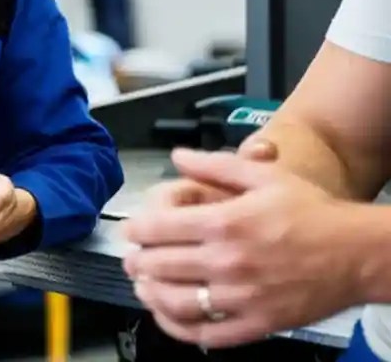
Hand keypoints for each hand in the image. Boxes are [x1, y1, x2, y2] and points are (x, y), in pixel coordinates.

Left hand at [122, 147, 364, 348]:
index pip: (157, 229)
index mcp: (224, 223)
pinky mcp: (258, 324)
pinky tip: (168, 316)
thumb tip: (178, 157)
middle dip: (137, 261)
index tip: (131, 230)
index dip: (134, 230)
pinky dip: (178, 328)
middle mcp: (227, 261)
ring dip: (150, 294)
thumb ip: (215, 166)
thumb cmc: (313, 211)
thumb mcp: (264, 177)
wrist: (358, 252)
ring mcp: (242, 297)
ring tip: (143, 285)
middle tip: (132, 258)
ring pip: (175, 302)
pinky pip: (206, 333)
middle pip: (159, 265)